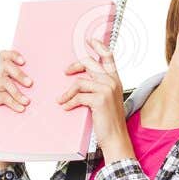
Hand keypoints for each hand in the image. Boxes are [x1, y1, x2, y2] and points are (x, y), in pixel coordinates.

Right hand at [0, 50, 32, 169]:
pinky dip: (12, 102)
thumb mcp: (26, 96)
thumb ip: (29, 86)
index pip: (3, 56)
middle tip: (30, 84)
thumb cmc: (20, 113)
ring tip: (27, 102)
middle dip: (19, 74)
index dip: (12, 54)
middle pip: (4, 66)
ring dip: (17, 92)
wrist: (6, 133)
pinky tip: (20, 109)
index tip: (24, 61)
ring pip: (4, 82)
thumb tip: (52, 78)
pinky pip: (1, 97)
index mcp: (4, 74)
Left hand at [59, 38, 130, 157]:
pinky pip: (78, 96)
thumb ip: (99, 87)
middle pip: (89, 63)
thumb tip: (82, 80)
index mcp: (115, 80)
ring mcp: (107, 89)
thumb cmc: (110, 122)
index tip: (89, 40)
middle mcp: (112, 81)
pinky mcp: (99, 99)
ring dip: (68, 92)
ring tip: (62, 99)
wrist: (116, 138)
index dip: (98, 46)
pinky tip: (66, 107)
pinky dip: (69, 102)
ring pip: (80, 82)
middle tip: (66, 72)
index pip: (108, 56)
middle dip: (75, 66)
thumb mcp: (108, 100)